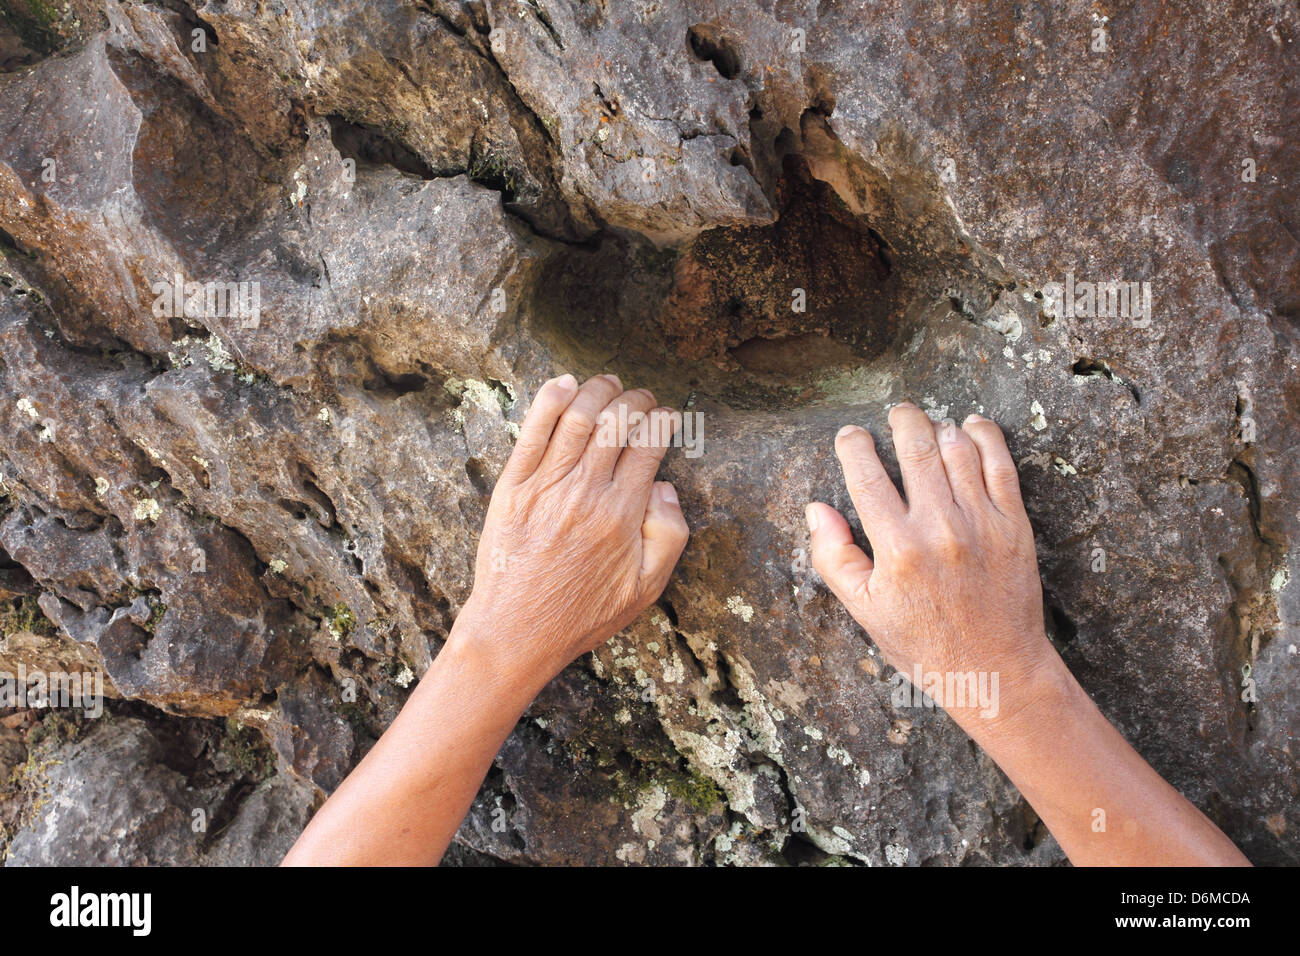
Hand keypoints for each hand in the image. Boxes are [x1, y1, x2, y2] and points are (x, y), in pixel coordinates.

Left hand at [453, 373, 688, 689]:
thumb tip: (665, 487)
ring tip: (609, 383)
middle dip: (636, 400)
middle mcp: (585, 493)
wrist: (517, 631)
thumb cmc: (583, 614)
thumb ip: (669, 536)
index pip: (648, 446)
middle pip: (616, 423)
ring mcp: (545, 487)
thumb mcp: (646, 589)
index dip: (663, 421)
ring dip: (598, 391)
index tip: (668, 415)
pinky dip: (549, 401)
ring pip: (577, 418)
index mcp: (622, 515)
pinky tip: (564, 384)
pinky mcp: (512, 488)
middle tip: (643, 397)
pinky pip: (531, 433)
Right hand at [806, 403, 1054, 726]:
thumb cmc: (924, 644)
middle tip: (896, 414)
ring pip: (958, 449)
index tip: (851, 435)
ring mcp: (981, 523)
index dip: (855, 445)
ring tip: (929, 425)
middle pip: (917, 449)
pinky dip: (986, 437)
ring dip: (940, 427)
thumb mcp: (865, 610)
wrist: (996, 670)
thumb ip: (835, 557)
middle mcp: (940, 529)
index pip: (867, 476)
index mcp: (897, 550)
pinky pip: (1001, 465)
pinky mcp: (1014, 525)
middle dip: (903, 420)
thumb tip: (816, 510)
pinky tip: (972, 426)